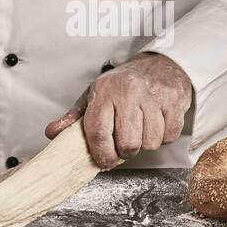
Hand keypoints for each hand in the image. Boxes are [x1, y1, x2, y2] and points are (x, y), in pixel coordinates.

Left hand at [45, 53, 192, 168]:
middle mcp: (129, 93)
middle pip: (128, 143)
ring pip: (150, 143)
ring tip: (140, 132)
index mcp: (104, 93)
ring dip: (145, 144)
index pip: (99, 134)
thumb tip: (52, 133)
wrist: (160, 64)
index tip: (104, 162)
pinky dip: (163, 137)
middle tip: (124, 145)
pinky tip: (156, 126)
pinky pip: (170, 136)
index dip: (101, 155)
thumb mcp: (93, 96)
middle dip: (125, 152)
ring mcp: (154, 97)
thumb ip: (73, 118)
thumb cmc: (122, 84)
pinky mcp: (175, 102)